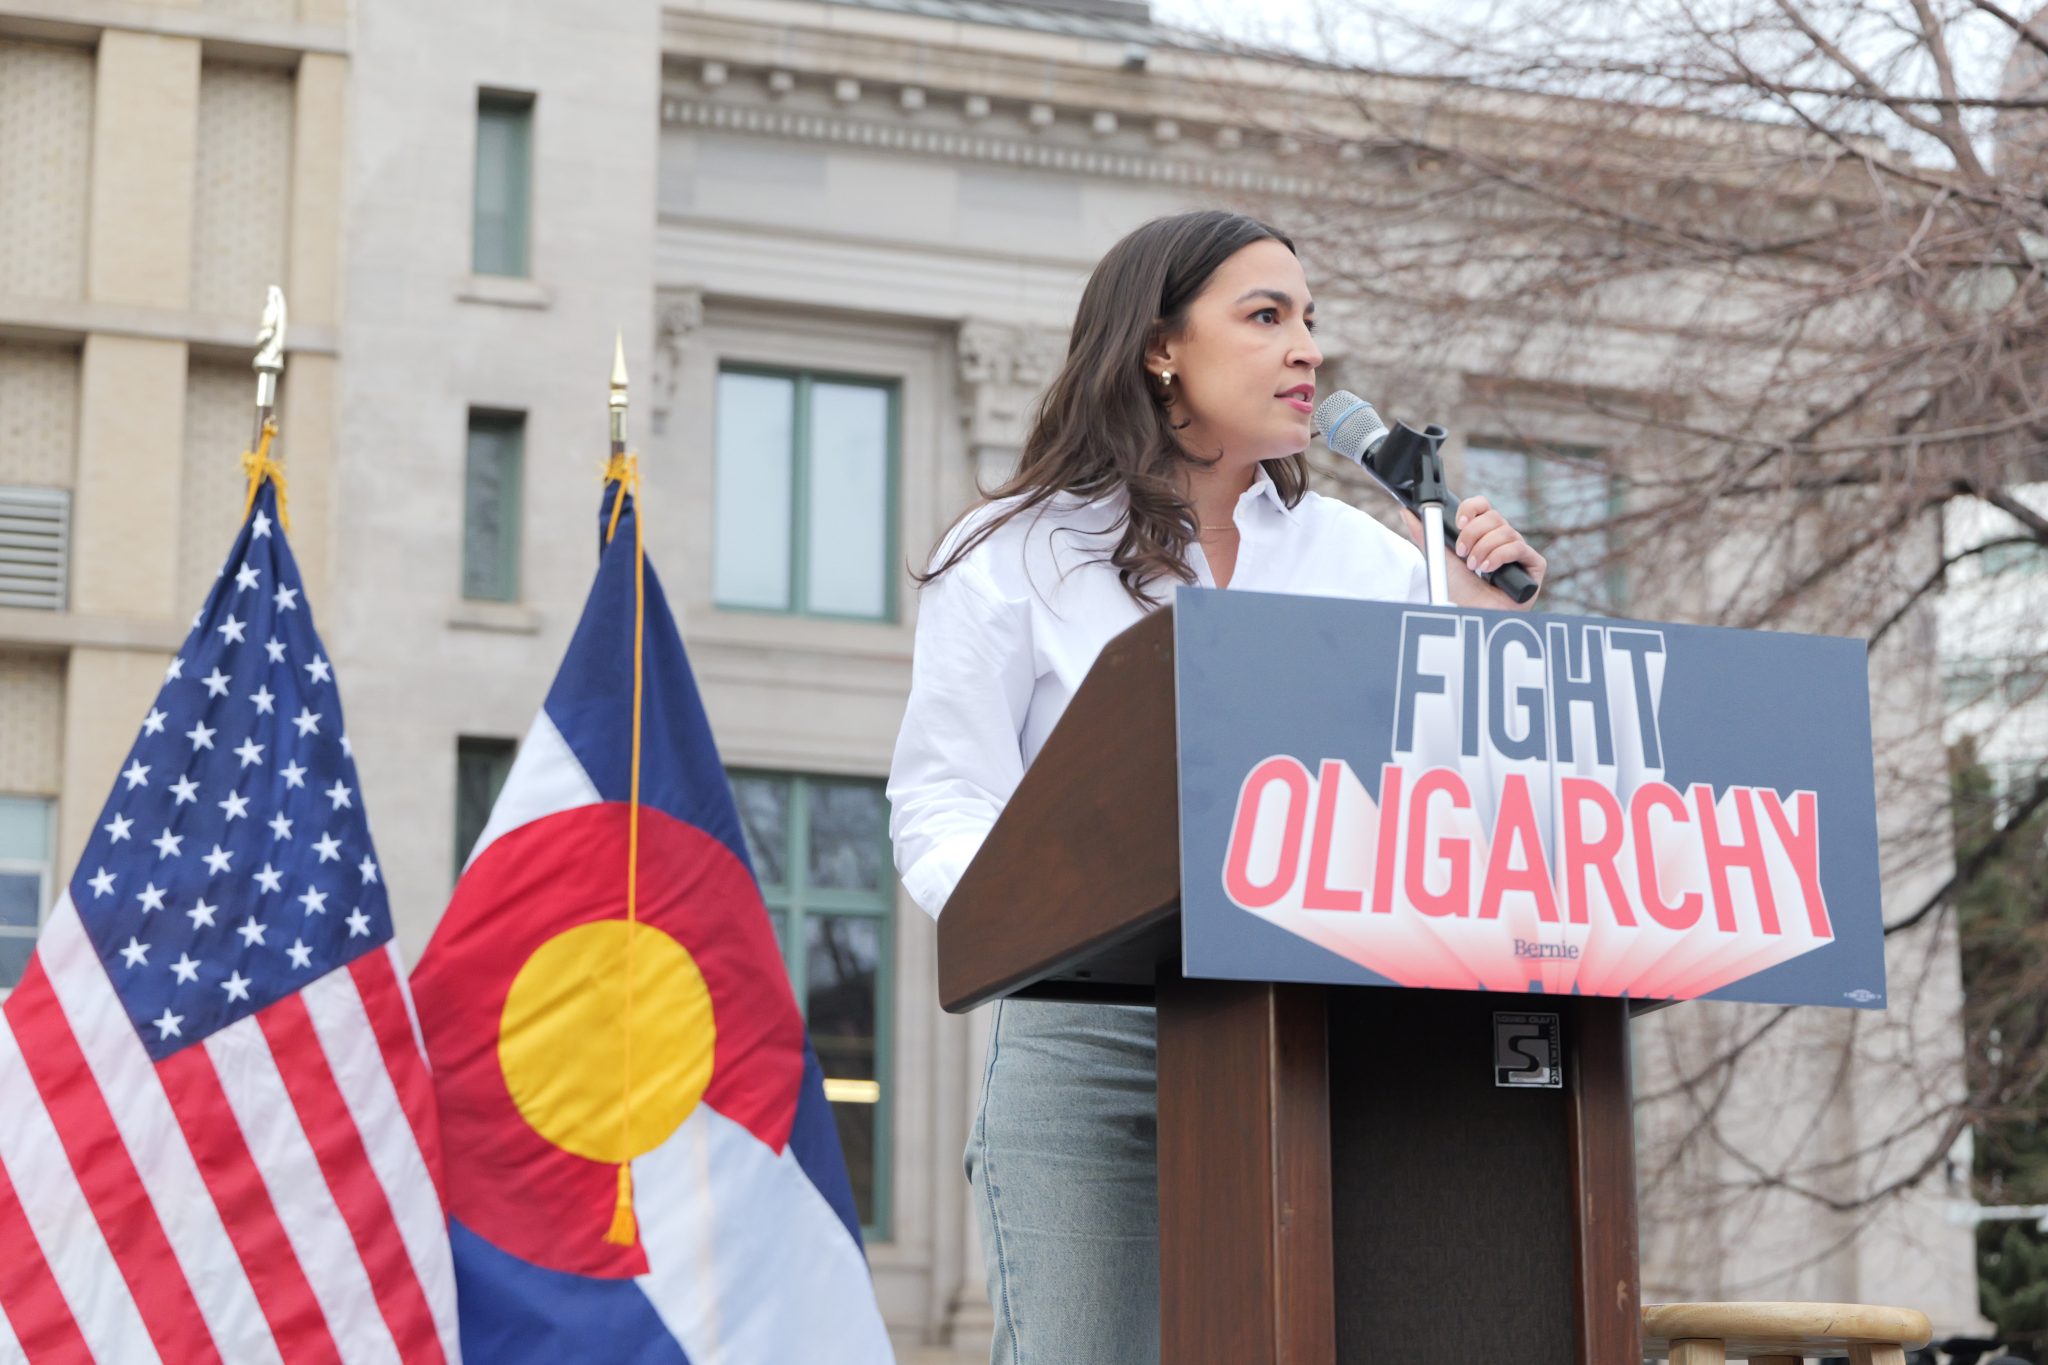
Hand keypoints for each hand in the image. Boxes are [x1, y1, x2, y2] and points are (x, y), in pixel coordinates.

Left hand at [1400, 495, 1544, 610]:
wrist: (1473, 614)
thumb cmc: (1461, 590)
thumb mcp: (1440, 558)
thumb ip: (1425, 536)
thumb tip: (1406, 513)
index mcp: (1485, 533)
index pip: (1483, 506)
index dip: (1472, 509)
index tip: (1459, 523)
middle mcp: (1504, 538)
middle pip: (1494, 516)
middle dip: (1473, 534)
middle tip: (1462, 553)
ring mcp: (1520, 551)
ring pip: (1506, 531)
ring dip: (1484, 549)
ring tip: (1474, 568)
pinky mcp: (1534, 565)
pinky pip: (1519, 547)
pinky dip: (1499, 556)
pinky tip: (1488, 570)